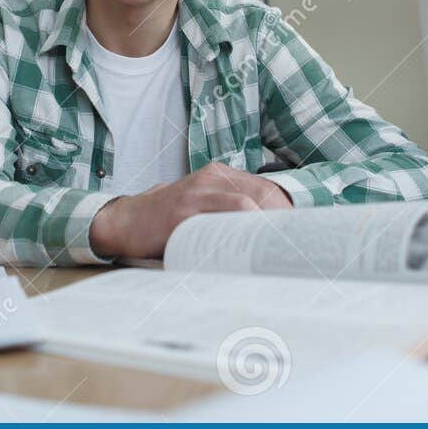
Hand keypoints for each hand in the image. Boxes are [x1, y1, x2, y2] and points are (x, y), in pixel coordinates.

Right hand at [89, 163, 290, 259]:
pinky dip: (239, 235)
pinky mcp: (183, 213)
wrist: (125, 221)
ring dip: (267, 228)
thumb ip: (229, 213)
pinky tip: (249, 253)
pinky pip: (220, 220)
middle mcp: (211, 178)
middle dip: (284, 220)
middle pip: (264, 193)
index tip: (302, 235)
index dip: (288, 211)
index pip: (267, 188)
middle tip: (296, 247)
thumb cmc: (168, 219)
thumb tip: (269, 238)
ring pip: (247, 203)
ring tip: (279, 251)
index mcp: (220, 175)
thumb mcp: (202, 206)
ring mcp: (197, 193)